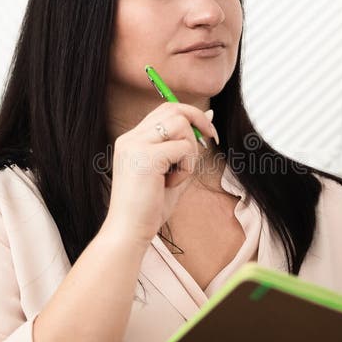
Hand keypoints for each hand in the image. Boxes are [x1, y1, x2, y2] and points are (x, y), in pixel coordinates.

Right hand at [104, 101, 217, 244]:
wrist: (128, 232)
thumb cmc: (148, 209)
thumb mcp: (171, 174)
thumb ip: (186, 148)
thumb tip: (208, 117)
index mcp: (132, 140)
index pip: (164, 110)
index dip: (190, 115)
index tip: (208, 132)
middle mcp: (131, 138)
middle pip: (173, 109)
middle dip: (199, 121)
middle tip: (212, 138)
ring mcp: (136, 145)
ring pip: (181, 125)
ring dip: (190, 150)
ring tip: (177, 175)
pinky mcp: (146, 157)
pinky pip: (183, 148)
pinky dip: (186, 167)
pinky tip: (171, 184)